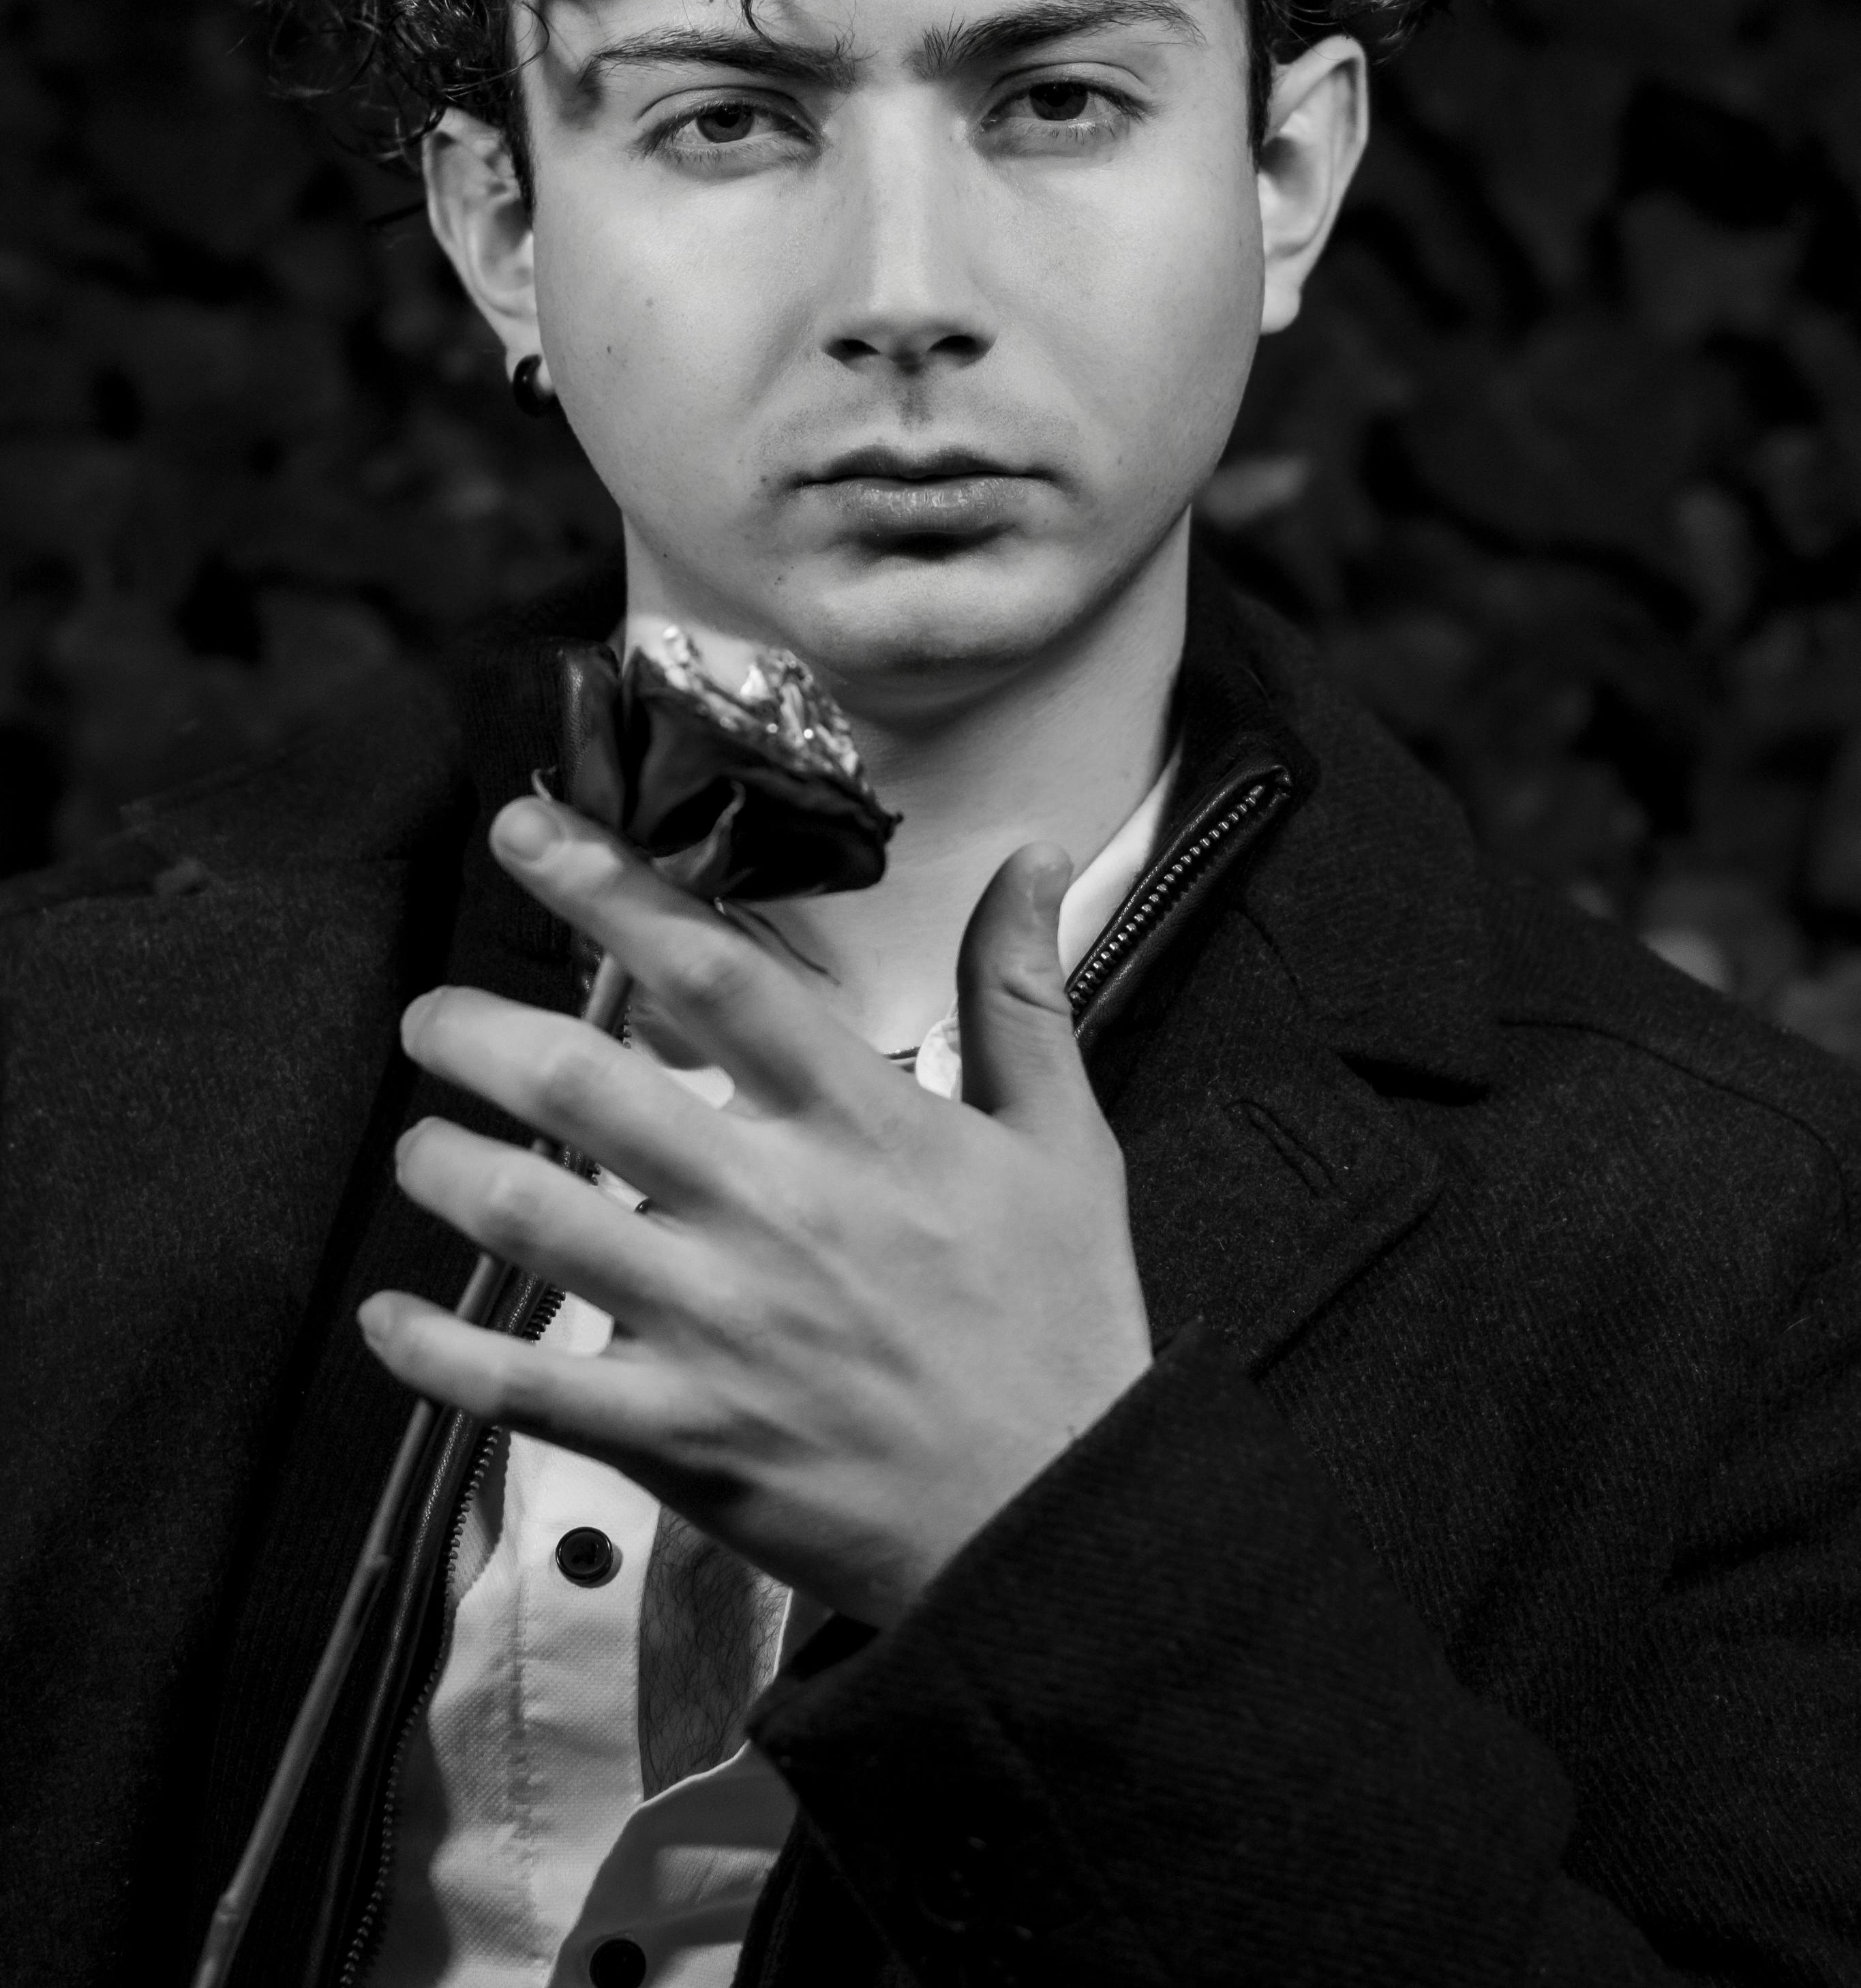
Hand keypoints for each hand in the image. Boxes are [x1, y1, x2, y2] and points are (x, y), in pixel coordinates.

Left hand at [359, 800, 1152, 1626]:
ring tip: (417, 1145)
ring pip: (530, 1219)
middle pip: (582, 1081)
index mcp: (860, 1122)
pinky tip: (388, 1321)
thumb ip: (1019, 990)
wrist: (1058, 1522)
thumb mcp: (1062, 1140)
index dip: (609, 889)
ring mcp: (715, 1325)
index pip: (714, 974)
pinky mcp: (679, 1437)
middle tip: (431, 1015)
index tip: (528, 831)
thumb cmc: (1059, 1323)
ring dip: (444, 1168)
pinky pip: (524, 1388)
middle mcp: (772, 1206)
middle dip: (476, 1029)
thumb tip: (1029, 856)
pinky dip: (439, 1353)